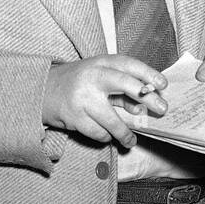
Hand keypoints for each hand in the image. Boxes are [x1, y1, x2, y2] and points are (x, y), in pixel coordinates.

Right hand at [42, 54, 167, 146]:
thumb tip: (144, 106)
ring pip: (112, 120)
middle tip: (162, 109)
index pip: (128, 64)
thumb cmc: (78, 84)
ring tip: (130, 140)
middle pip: (124, 83)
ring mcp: (82, 98)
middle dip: (147, 97)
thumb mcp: (99, 78)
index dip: (148, 73)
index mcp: (100, 63)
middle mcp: (92, 77)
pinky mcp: (74, 117)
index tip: (163, 84)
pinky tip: (105, 135)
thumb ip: (121, 90)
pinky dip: (105, 136)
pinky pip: (98, 132)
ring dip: (125, 133)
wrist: (41, 91)